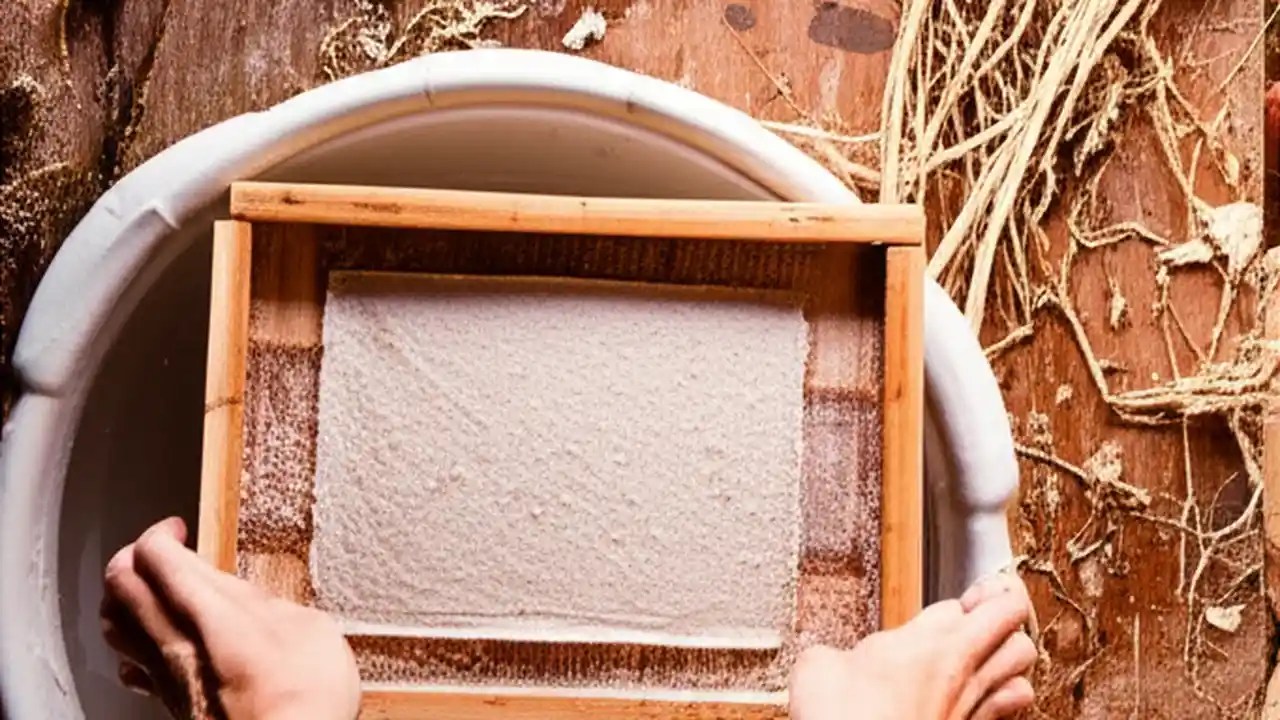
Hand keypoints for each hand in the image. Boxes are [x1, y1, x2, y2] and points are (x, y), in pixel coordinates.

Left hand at [101, 517, 360, 719]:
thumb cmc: (300, 696)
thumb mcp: (310, 628)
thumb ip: (276, 607)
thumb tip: (264, 607)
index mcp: (206, 605)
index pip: (154, 552)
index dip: (161, 532)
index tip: (179, 529)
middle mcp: (174, 638)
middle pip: (118, 584)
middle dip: (131, 558)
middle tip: (155, 553)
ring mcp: (167, 675)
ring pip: (114, 626)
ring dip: (123, 602)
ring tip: (146, 593)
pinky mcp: (171, 706)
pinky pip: (131, 670)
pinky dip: (132, 651)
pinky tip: (150, 652)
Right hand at [789, 573, 1036, 719]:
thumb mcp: (816, 668)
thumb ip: (828, 654)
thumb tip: (826, 660)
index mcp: (925, 641)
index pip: (964, 600)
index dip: (961, 595)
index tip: (961, 597)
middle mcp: (959, 668)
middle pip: (1011, 616)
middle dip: (1001, 606)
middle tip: (981, 608)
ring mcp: (973, 703)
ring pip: (1024, 657)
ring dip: (1012, 648)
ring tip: (989, 647)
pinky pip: (1016, 703)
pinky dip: (1011, 692)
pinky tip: (990, 692)